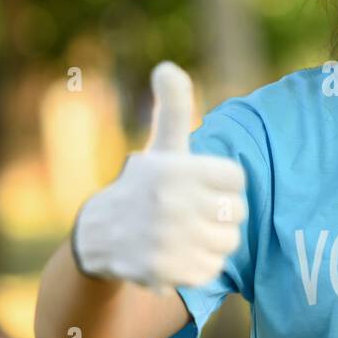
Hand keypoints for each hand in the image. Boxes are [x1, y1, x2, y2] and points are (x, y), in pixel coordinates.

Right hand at [71, 61, 247, 287]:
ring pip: (227, 242)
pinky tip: (178, 254)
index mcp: (177, 168)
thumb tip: (167, 67)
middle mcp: (171, 202)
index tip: (199, 186)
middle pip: (237, 213)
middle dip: (218, 214)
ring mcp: (169, 238)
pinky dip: (200, 265)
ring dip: (211, 240)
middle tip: (192, 212)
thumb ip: (174, 107)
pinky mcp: (167, 270)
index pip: (236, 179)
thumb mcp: (161, 146)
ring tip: (186, 232)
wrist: (101, 236)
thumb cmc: (145, 185)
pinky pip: (212, 269)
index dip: (222, 185)